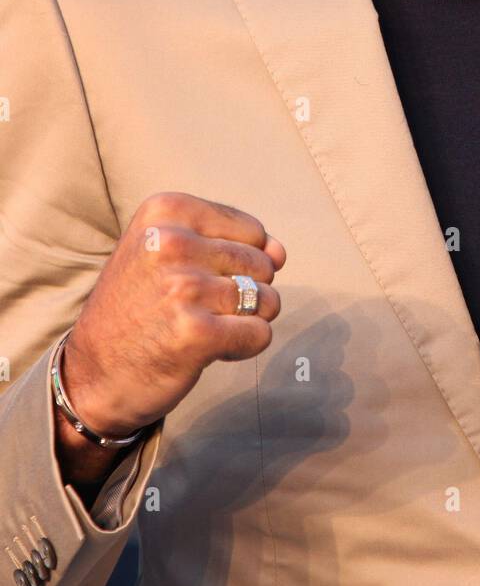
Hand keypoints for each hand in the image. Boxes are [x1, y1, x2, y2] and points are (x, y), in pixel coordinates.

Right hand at [63, 193, 285, 435]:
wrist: (93, 374)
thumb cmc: (140, 307)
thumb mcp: (171, 254)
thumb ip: (232, 242)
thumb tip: (281, 252)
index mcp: (165, 211)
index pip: (252, 231)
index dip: (238, 262)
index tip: (196, 278)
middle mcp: (173, 242)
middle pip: (262, 264)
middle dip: (245, 292)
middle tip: (198, 309)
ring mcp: (184, 287)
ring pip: (267, 299)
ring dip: (246, 320)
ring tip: (204, 326)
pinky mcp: (196, 333)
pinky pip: (260, 333)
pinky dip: (244, 346)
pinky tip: (208, 349)